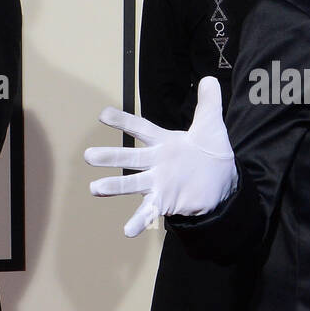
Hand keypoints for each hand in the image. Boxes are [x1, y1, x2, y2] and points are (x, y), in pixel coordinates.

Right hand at [84, 76, 237, 236]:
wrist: (222, 181)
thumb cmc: (210, 152)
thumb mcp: (211, 125)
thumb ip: (208, 102)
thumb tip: (209, 79)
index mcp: (164, 142)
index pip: (141, 128)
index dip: (123, 121)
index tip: (103, 114)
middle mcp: (156, 162)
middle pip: (130, 158)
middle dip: (110, 156)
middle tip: (88, 155)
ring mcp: (158, 182)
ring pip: (132, 184)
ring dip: (114, 186)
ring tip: (95, 188)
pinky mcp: (165, 201)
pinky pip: (148, 211)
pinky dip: (137, 221)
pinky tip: (127, 231)